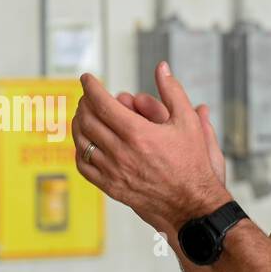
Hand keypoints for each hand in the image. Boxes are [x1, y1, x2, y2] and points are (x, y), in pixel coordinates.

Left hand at [74, 62, 230, 228]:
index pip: (102, 103)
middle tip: (87, 96)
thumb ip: (172, 91)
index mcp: (137, 133)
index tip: (87, 78)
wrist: (192, 204)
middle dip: (84, 103)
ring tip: (83, 115)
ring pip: (82, 142)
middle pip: (88, 120)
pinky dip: (80, 150)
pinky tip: (85, 142)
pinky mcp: (111, 187)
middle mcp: (121, 152)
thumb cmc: (192, 163)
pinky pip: (84, 166)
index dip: (91, 87)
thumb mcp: (188, 122)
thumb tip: (161, 67)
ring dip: (78, 124)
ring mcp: (113, 171)